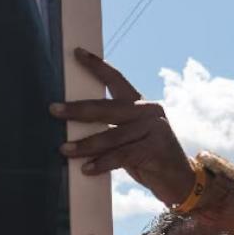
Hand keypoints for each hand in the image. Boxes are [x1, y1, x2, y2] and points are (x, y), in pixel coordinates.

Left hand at [52, 48, 193, 206]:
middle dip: (77, 110)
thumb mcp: (130, 139)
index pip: (116, 79)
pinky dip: (102, 163)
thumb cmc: (148, 159)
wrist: (180, 181)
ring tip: (63, 149)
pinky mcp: (154, 150)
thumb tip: (72, 128)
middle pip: (106, 108)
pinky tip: (86, 169)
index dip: (96, 65)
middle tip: (53, 110)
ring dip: (84, 144)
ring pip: (110, 135)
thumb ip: (111, 129)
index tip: (77, 53)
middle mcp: (148, 112)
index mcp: (140, 105)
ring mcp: (153, 130)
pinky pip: (120, 156)